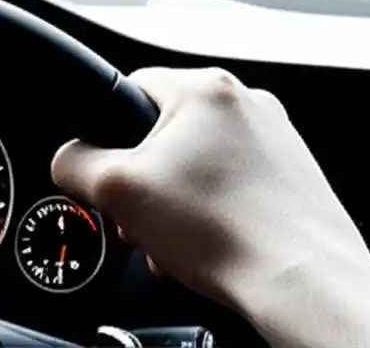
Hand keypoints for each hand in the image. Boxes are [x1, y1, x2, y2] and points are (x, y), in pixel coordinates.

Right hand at [52, 68, 369, 347]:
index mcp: (205, 87)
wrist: (300, 283)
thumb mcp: (114, 190)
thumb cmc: (224, 231)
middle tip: (140, 217)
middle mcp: (247, 102)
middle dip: (144, 179)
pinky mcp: (295, 176)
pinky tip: (208, 244)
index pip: (127, 88)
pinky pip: (233, 185)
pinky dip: (213, 212)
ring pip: (199, 163)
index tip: (108, 174)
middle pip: (165, 132)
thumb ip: (73, 163)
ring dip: (176, 200)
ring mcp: (277, 139)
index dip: (106, 137)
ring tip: (176, 239)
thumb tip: (69, 160)